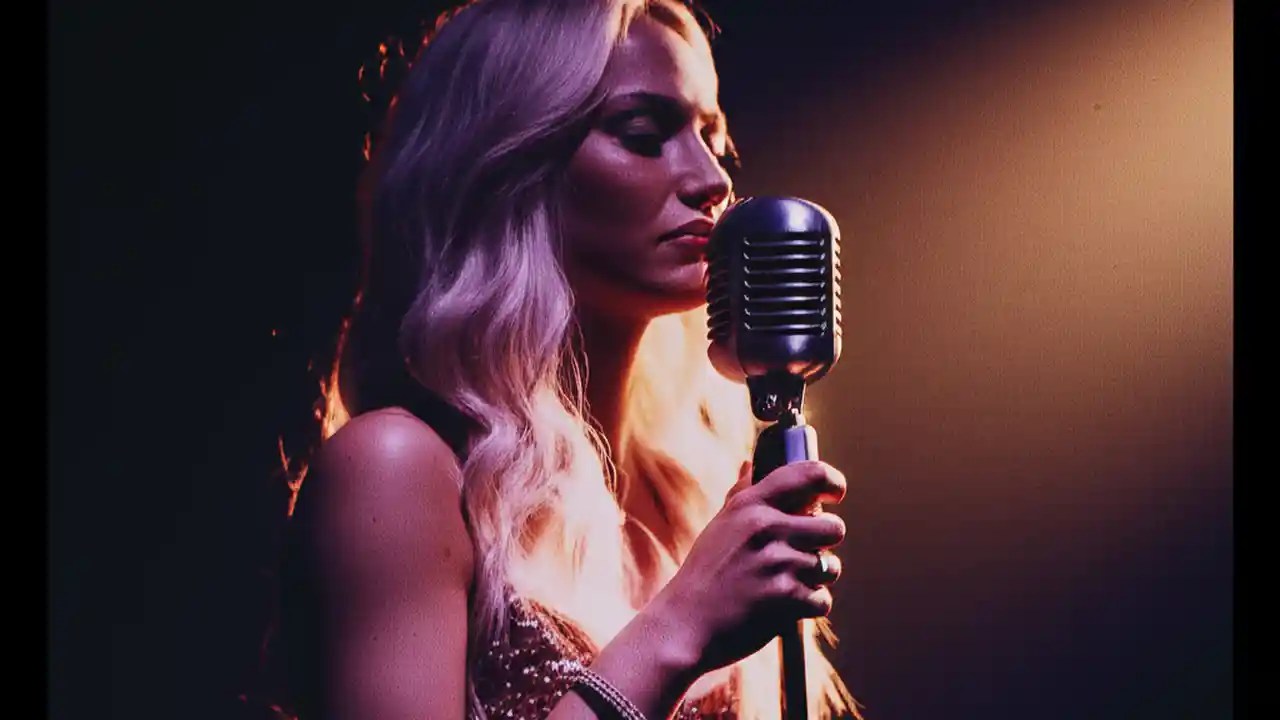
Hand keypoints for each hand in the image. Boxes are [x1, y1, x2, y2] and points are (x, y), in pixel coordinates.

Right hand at [644, 459, 847, 674]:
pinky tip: (782, 607)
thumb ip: (741, 494)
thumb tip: (750, 464)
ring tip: (784, 584)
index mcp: (750, 504)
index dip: (831, 480)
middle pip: (833, 527)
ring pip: (830, 567)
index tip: (835, 492)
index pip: (808, 474)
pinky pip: (822, 599)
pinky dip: (808, 607)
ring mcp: (778, 562)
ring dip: (815, 579)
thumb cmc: (704, 575)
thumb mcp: (719, 526)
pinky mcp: (787, 597)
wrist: (685, 624)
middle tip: (800, 555)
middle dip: (824, 545)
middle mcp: (766, 527)